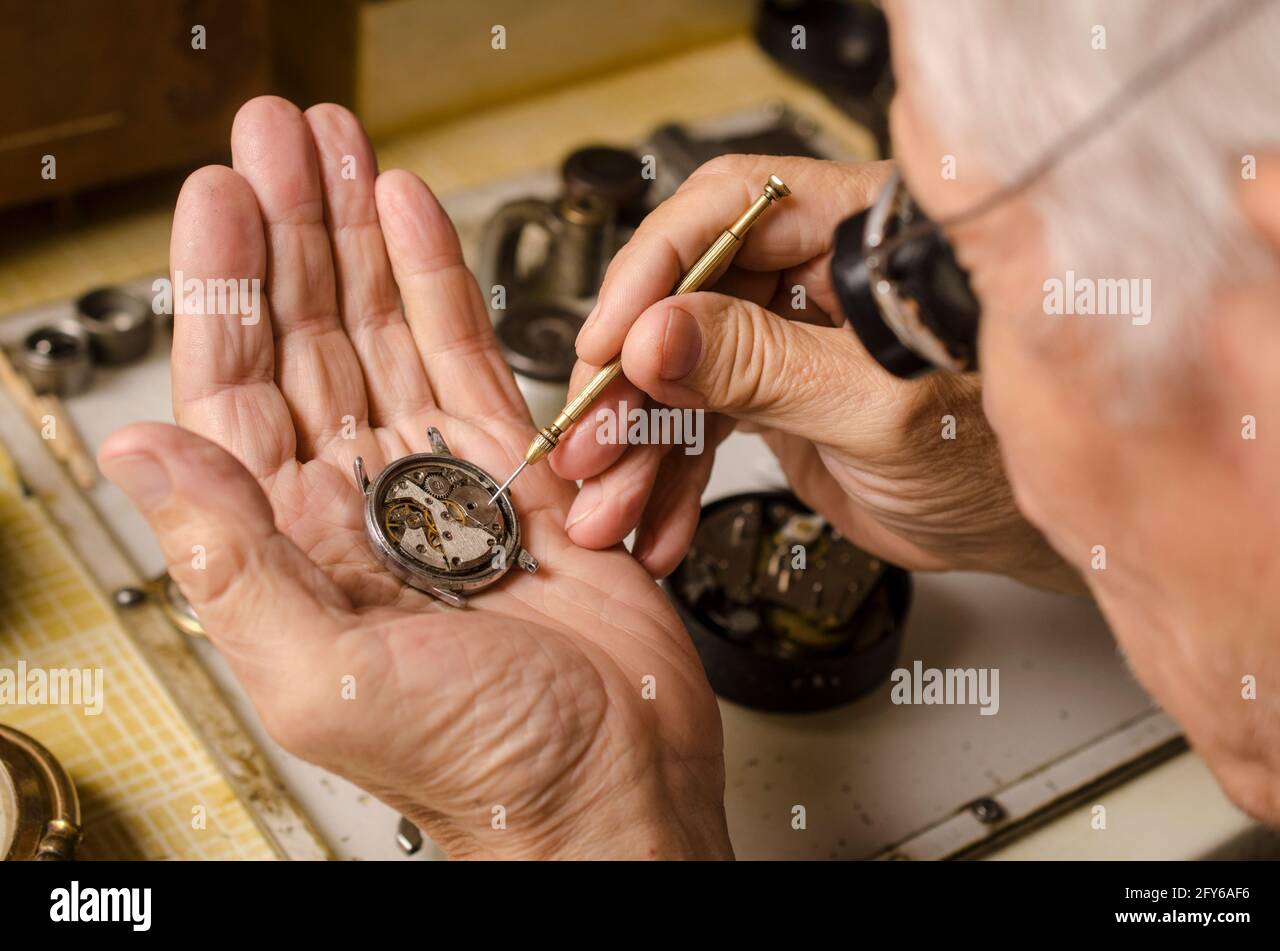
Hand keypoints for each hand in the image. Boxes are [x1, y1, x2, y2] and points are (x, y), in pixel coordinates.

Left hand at [98, 97, 731, 858]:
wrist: (611, 784)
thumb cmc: (485, 764)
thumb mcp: (325, 677)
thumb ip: (232, 561)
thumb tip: (147, 452)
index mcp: (294, 547)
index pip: (233, 389)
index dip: (222, 288)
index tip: (222, 200)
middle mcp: (357, 502)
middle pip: (304, 339)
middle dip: (289, 232)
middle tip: (280, 139)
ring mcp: (439, 479)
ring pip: (380, 333)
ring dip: (355, 239)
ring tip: (338, 152)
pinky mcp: (518, 471)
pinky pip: (468, 358)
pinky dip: (441, 285)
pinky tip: (414, 222)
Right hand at [552, 155, 1078, 591]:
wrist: (1008, 536)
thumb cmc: (993, 455)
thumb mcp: (876, 409)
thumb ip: (765, 368)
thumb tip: (658, 335)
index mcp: (862, 229)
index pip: (732, 207)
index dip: (657, 266)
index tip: (609, 339)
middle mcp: (817, 268)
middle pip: (688, 294)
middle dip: (631, 381)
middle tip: (591, 442)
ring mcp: (787, 333)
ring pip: (681, 370)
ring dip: (639, 444)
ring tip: (608, 507)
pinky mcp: (770, 393)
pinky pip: (698, 424)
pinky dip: (670, 476)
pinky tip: (653, 521)